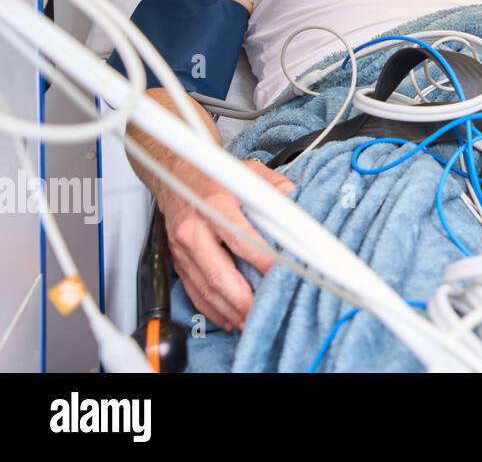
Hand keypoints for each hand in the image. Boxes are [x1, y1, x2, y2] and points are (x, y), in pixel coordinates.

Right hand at [158, 157, 294, 331]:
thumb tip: (296, 198)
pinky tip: (227, 317)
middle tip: (263, 312)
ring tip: (249, 320)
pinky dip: (211, 308)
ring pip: (206, 288)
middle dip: (244, 300)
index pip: (242, 240)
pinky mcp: (177, 258)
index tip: (282, 274)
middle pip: (220, 275)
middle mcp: (195, 229)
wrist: (174, 171)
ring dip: (229, 310)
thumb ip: (273, 187)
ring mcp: (183, 247)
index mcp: (215, 205)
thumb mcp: (246, 171)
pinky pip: (193, 289)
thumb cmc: (211, 174)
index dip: (264, 261)